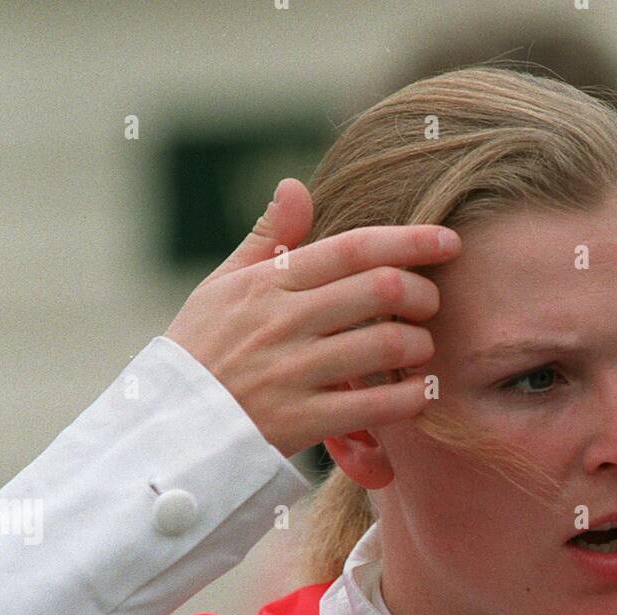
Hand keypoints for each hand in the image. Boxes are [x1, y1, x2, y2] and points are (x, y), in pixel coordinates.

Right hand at [164, 176, 461, 456]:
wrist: (168, 427)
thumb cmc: (200, 351)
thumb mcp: (222, 286)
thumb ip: (268, 238)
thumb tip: (297, 184)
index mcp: (268, 283)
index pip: (353, 249)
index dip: (409, 241)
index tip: (448, 242)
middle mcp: (284, 323)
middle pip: (380, 291)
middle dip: (422, 293)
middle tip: (432, 303)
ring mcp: (293, 373)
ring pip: (384, 346)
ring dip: (420, 346)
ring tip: (422, 349)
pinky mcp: (300, 422)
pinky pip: (373, 406)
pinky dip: (408, 398)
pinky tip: (420, 394)